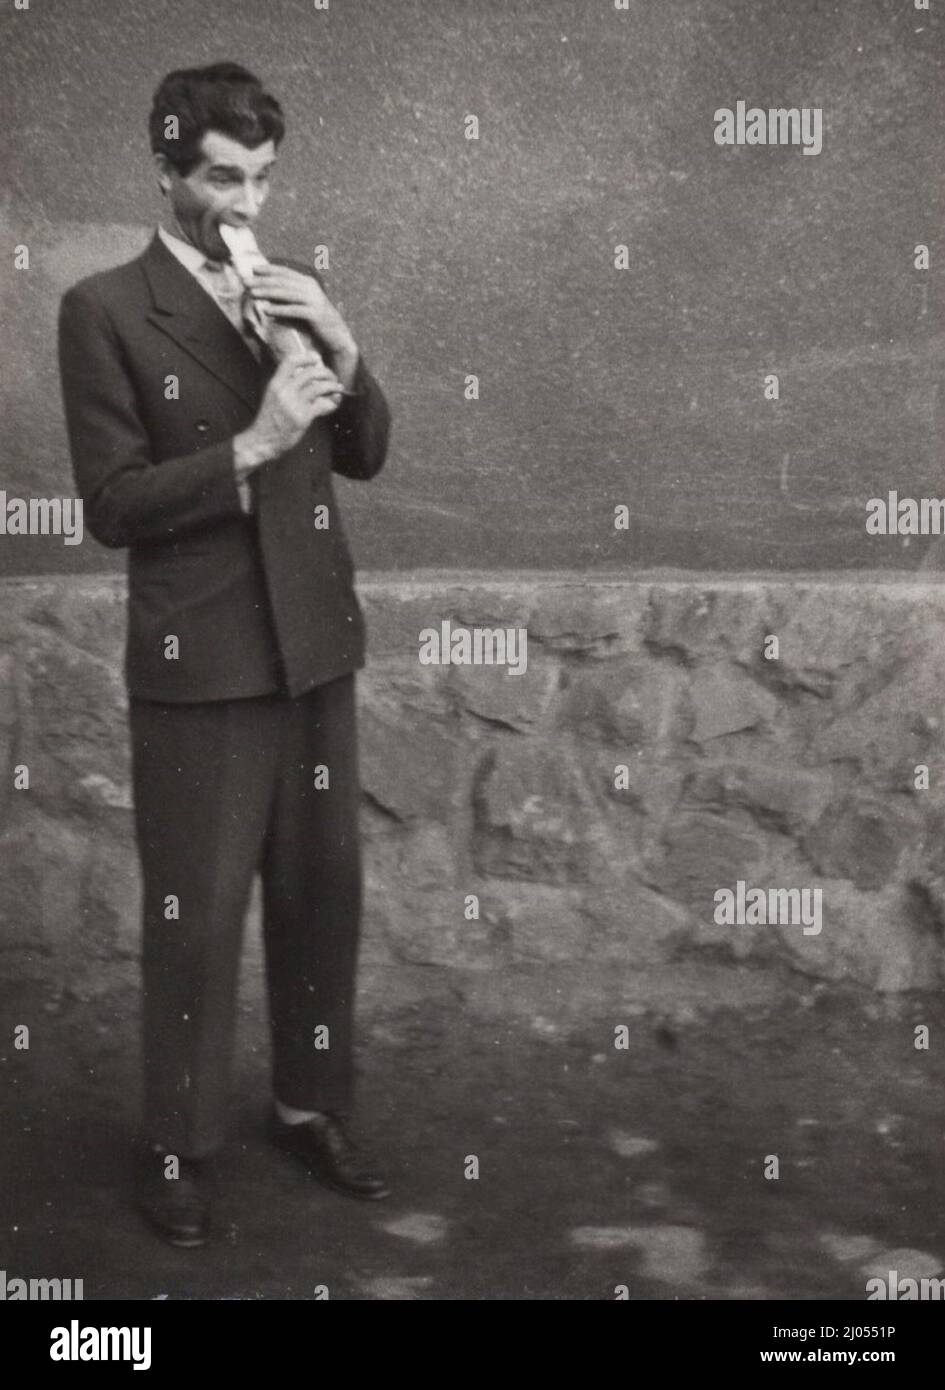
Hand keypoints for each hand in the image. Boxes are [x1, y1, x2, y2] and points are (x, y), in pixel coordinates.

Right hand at [237, 351, 344, 465]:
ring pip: (319, 387)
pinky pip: (322, 405)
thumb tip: (308, 376)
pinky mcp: (302, 418)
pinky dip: (331, 403)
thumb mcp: (273, 397)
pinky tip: (334, 404)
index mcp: (275, 384)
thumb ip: (287, 385)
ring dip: (332, 386)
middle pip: (310, 372)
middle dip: (326, 372)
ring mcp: (294, 404)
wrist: (262, 441)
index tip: (317, 358)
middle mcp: (284, 391)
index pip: (291, 361)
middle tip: (332, 377)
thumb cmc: (270, 419)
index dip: (306, 357)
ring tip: (338, 388)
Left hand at [249, 264, 355, 359]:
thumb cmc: (316, 321)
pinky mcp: (315, 314)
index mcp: (308, 282)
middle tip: (246, 282)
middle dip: (263, 281)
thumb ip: (290, 296)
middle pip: (283, 281)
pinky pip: (294, 310)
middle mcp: (311, 288)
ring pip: (287, 294)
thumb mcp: (304, 304)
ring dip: (268, 293)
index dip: (269, 269)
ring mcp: (314, 301)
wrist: (337, 336)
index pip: (285, 272)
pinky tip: (267, 311)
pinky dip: (279, 310)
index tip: (253, 269)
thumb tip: (268, 291)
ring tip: (252, 294)